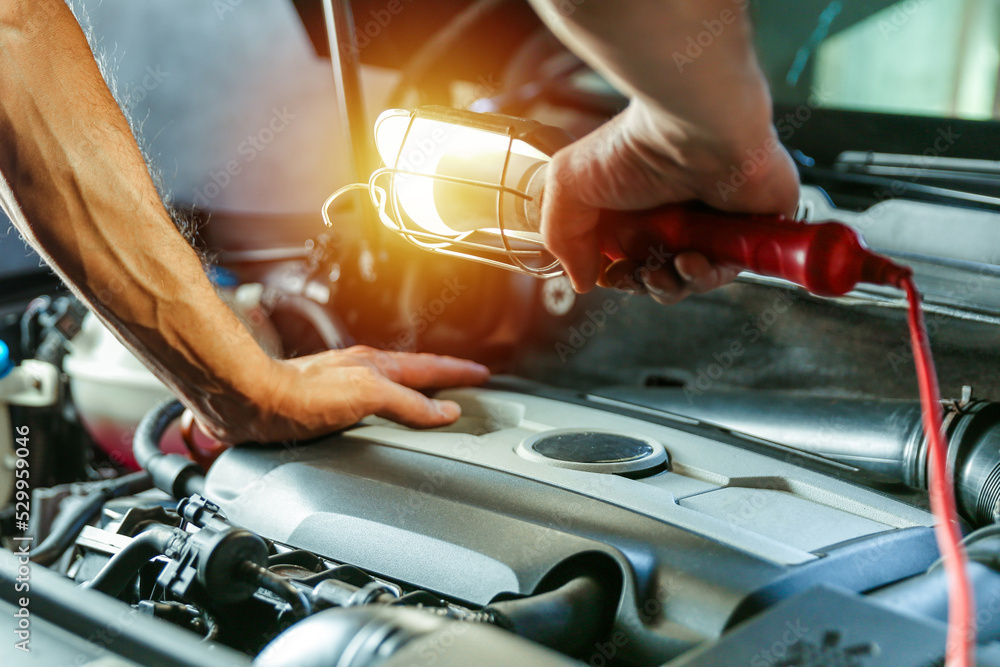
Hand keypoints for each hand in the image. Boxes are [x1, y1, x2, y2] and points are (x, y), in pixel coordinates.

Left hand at [198, 346, 489, 443]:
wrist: (249, 400)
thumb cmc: (299, 397)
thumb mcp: (367, 396)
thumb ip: (408, 402)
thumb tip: (444, 410)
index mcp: (376, 368)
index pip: (429, 368)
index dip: (457, 372)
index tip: (480, 374)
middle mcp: (361, 371)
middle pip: (412, 371)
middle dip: (440, 375)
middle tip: (463, 379)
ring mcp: (341, 384)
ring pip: (390, 383)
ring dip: (414, 388)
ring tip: (428, 394)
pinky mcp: (321, 402)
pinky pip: (369, 399)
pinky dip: (386, 404)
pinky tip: (377, 414)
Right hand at [540, 98, 800, 303]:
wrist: (695, 129)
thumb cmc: (634, 147)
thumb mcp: (569, 186)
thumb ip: (561, 236)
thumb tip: (579, 281)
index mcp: (633, 204)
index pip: (624, 256)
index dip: (617, 275)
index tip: (610, 274)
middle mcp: (671, 212)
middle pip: (656, 274)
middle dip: (643, 285)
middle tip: (638, 274)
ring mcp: (711, 221)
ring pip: (690, 278)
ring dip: (671, 286)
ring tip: (664, 270)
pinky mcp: (748, 228)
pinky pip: (727, 271)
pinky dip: (706, 276)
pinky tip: (691, 259)